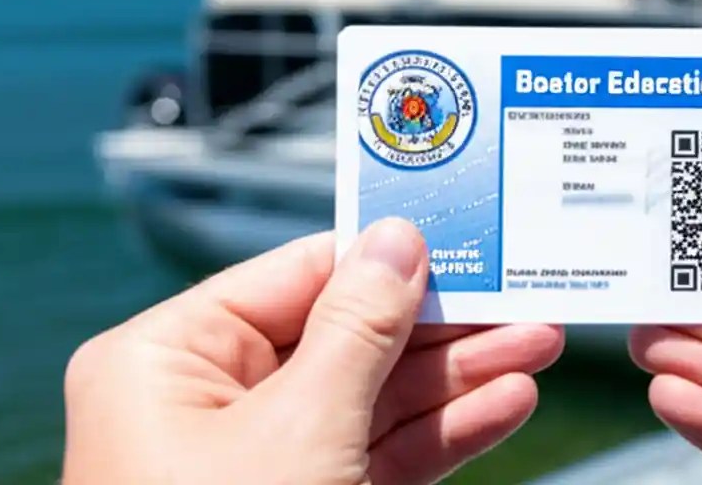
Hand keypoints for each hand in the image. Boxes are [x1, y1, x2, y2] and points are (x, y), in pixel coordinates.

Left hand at [63, 218, 563, 483]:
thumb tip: (396, 244)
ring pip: (374, 398)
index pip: (296, 276)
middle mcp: (208, 403)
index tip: (461, 240)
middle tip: (520, 301)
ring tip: (534, 348)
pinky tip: (502, 405)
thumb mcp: (299, 425)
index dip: (385, 258)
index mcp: (167, 360)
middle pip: (347, 337)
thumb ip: (357, 328)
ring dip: (458, 379)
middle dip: (442, 327)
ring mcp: (261, 460)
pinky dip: (443, 433)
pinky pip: (380, 452)